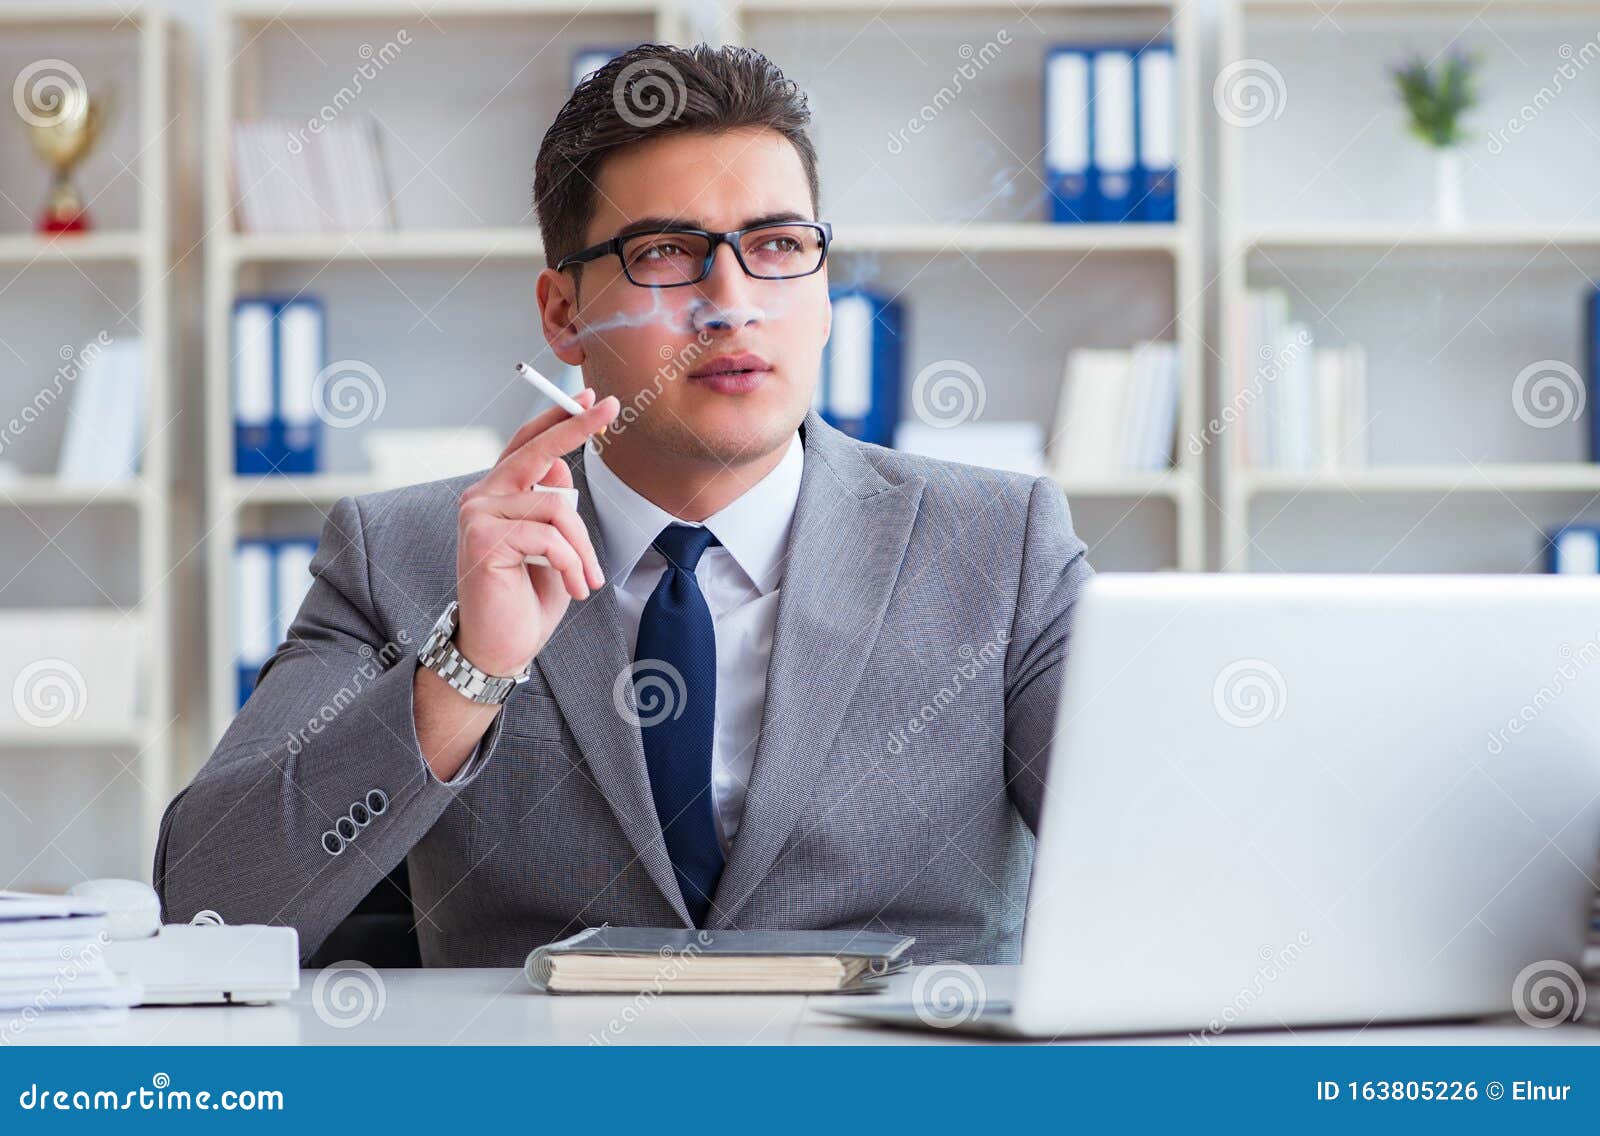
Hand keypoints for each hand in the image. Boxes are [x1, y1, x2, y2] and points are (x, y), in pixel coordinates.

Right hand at [453, 388, 619, 675]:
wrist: (501, 647)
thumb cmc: (527, 598)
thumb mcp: (551, 546)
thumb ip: (552, 506)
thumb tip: (560, 465)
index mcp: (496, 495)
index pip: (526, 445)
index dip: (557, 420)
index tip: (588, 397)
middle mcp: (481, 498)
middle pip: (535, 451)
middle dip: (576, 427)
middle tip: (609, 407)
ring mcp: (478, 516)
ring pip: (556, 506)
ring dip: (583, 548)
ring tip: (587, 578)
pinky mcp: (484, 540)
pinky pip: (550, 537)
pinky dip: (571, 563)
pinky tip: (572, 587)